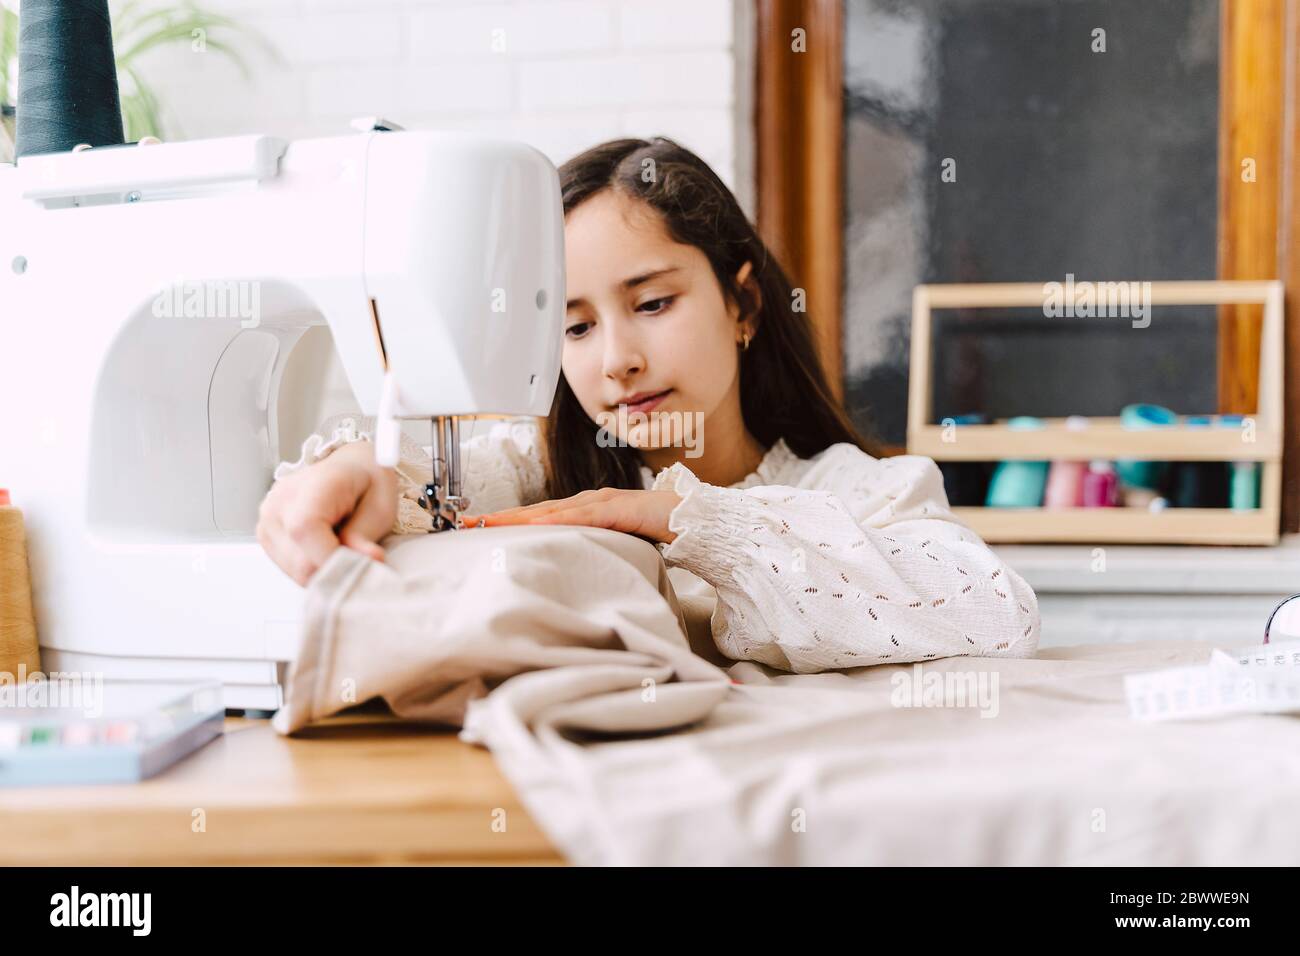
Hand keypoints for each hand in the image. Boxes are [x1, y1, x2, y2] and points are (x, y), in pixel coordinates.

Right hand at [256, 441, 396, 585]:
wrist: (349, 469)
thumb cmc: (365, 484)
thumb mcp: (379, 506)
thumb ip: (366, 535)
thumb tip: (367, 561)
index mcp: (311, 486)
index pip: (306, 531)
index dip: (332, 559)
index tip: (359, 566)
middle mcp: (280, 502)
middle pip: (300, 561)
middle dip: (334, 570)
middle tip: (356, 556)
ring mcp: (268, 520)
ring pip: (294, 572)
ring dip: (322, 570)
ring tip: (339, 546)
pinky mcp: (265, 535)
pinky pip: (289, 569)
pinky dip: (311, 567)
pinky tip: (324, 548)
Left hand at [460, 488, 682, 544]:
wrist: (693, 519)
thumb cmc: (656, 531)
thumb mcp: (614, 547)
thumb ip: (592, 554)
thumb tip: (567, 575)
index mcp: (585, 511)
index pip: (539, 517)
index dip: (507, 522)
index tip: (476, 528)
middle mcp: (588, 502)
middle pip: (536, 511)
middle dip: (500, 517)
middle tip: (465, 523)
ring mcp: (602, 502)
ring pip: (552, 510)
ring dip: (519, 517)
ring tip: (489, 523)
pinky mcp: (618, 508)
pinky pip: (582, 516)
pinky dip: (557, 521)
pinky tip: (536, 525)